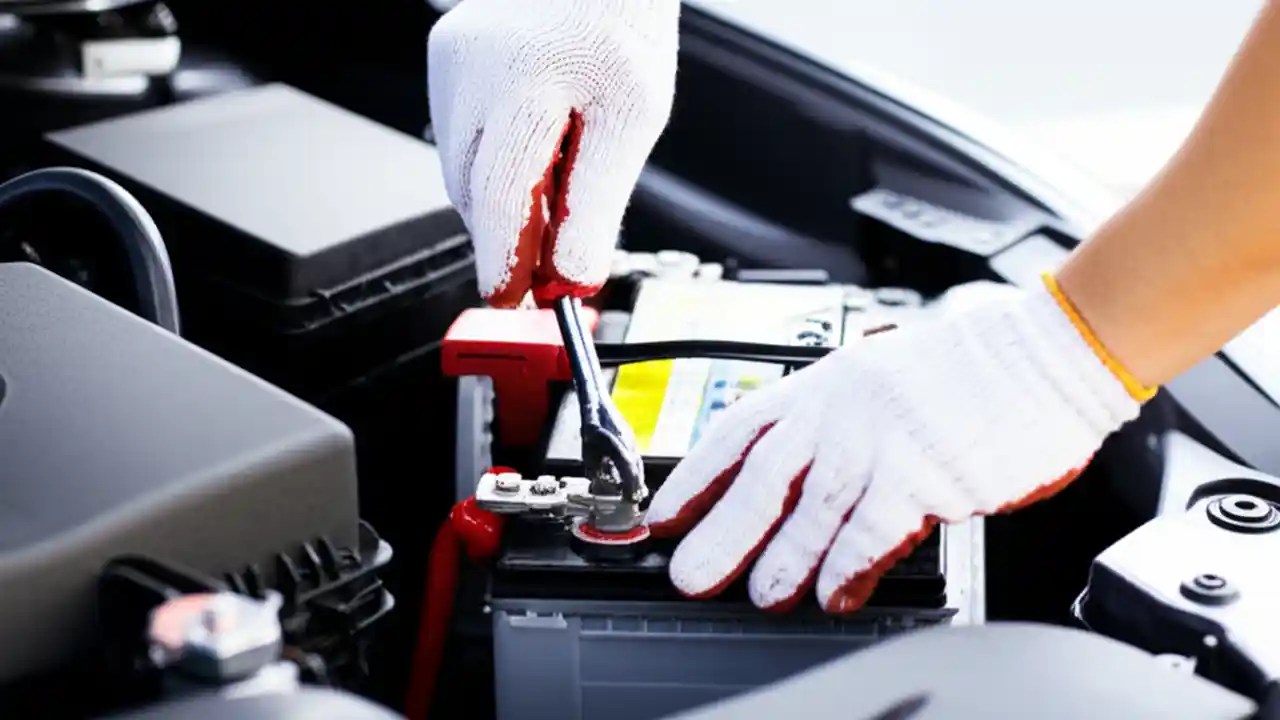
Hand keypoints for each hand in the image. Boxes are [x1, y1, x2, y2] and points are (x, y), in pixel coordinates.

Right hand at [427, 0, 679, 306]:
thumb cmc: (622, 27)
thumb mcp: (632, 120)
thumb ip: (597, 202)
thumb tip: (572, 274)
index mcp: (523, 81)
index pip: (499, 196)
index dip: (505, 259)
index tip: (516, 299)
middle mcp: (471, 69)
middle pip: (473, 190)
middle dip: (508, 235)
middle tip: (547, 265)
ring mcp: (450, 62)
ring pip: (462, 168)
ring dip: (501, 200)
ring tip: (553, 190)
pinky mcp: (444, 59)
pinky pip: (461, 135)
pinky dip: (493, 163)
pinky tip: (531, 150)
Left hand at [645, 280, 1145, 613]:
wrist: (1051, 350)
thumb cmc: (975, 364)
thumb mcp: (883, 373)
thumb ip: (839, 418)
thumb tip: (799, 477)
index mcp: (828, 381)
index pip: (741, 429)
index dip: (697, 476)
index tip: (665, 513)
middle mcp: (844, 408)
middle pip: (764, 477)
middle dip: (721, 531)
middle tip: (691, 573)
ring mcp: (883, 439)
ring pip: (811, 509)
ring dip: (781, 559)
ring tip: (762, 594)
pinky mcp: (927, 472)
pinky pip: (873, 530)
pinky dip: (848, 567)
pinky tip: (834, 593)